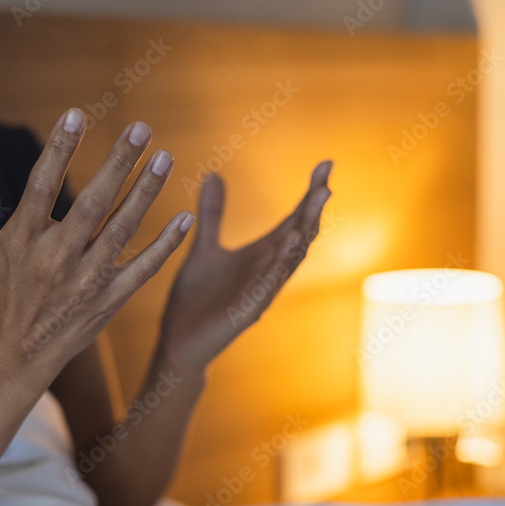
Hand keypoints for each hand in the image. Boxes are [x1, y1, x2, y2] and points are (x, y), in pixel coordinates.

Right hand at [0, 109, 193, 378]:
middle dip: (117, 164)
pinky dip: (166, 245)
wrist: (16, 354)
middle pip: (92, 204)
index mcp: (21, 240)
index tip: (76, 114)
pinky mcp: (109, 300)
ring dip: (146, 192)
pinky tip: (186, 217)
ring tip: (165, 157)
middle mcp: (55, 259)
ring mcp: (86, 281)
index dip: (59, 149)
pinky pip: (143, 269)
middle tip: (140, 128)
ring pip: (121, 230)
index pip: (41, 186)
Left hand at [157, 162, 332, 370]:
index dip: (310, 194)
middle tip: (326, 180)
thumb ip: (213, 214)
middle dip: (313, 208)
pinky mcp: (246, 311)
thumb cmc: (195, 298)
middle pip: (299, 235)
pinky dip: (280, 265)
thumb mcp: (203, 247)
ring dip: (304, 232)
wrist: (177, 341)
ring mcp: (260, 292)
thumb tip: (214, 174)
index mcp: (260, 255)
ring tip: (316, 204)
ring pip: (290, 260)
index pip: (293, 219)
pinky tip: (289, 244)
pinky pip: (267, 286)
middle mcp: (267, 271)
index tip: (325, 164)